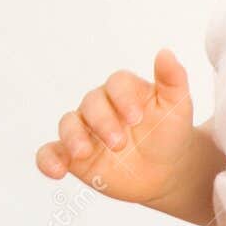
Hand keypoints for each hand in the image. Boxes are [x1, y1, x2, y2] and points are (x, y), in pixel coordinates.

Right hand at [36, 48, 197, 208]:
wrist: (163, 172)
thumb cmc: (169, 135)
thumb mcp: (177, 108)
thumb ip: (173, 80)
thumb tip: (166, 52)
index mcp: (124, 91)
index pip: (116, 84)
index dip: (123, 98)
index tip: (136, 118)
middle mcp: (100, 107)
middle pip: (90, 103)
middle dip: (102, 122)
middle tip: (119, 143)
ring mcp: (83, 130)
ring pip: (67, 124)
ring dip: (72, 137)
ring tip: (83, 153)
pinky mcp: (71, 156)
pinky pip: (51, 153)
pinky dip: (48, 160)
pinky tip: (57, 171)